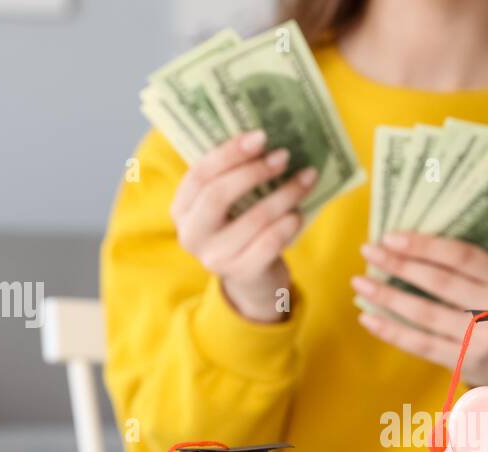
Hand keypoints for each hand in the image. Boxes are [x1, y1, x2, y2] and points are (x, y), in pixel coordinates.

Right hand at [171, 129, 318, 320]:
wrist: (253, 280)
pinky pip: (270, 242)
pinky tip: (299, 213)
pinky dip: (288, 224)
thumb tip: (266, 139)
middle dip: (254, 171)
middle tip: (283, 156)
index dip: (229, 153)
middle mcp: (191, 234)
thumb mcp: (230, 204)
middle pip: (218, 194)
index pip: (200, 174)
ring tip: (306, 178)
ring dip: (284, 194)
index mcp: (182, 209)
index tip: (260, 136)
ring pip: (253, 218)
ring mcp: (215, 257)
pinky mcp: (242, 273)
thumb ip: (234, 177)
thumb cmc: (242, 229)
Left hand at [353, 233, 487, 385]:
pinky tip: (368, 318)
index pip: (460, 255)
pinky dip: (392, 331)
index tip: (390, 237)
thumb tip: (405, 246)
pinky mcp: (466, 362)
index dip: (423, 245)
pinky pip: (421, 344)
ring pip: (425, 313)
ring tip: (360, 283)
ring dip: (388, 296)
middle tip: (368, 251)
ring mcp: (481, 337)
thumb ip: (464, 268)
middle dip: (399, 264)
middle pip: (439, 281)